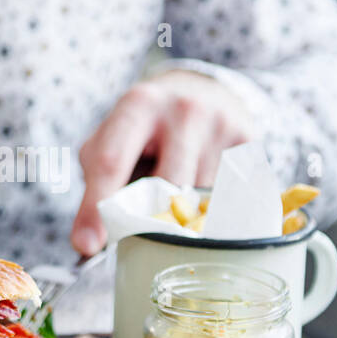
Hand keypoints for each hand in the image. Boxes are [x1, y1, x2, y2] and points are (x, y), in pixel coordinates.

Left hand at [71, 70, 251, 255]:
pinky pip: (228, 197)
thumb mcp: (114, 139)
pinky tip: (204, 200)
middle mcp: (182, 109)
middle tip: (144, 237)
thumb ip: (98, 184)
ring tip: (177, 205)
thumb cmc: (147, 127)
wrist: (202, 91)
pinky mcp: (249, 143)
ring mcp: (221, 124)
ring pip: (199, 198)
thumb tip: (87, 246)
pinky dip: (212, 210)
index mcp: (138, 104)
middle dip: (150, 218)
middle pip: (164, 185)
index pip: (111, 161)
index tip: (87, 245)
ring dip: (185, 215)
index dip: (96, 206)